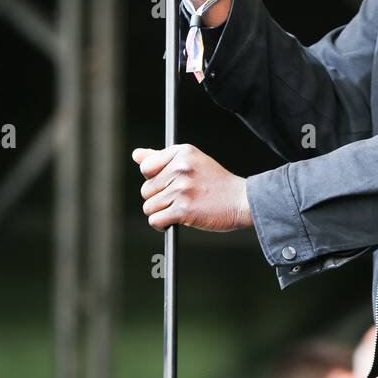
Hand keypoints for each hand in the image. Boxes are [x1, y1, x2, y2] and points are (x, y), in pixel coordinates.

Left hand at [132, 144, 252, 232]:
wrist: (242, 200)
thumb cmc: (216, 183)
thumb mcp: (192, 162)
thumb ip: (161, 158)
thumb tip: (136, 154)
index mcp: (183, 152)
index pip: (146, 167)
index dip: (155, 179)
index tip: (170, 183)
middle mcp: (181, 168)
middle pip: (146, 190)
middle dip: (159, 198)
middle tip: (181, 198)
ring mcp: (182, 189)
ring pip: (149, 207)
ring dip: (161, 212)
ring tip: (181, 208)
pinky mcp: (183, 210)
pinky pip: (155, 220)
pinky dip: (162, 224)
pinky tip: (177, 220)